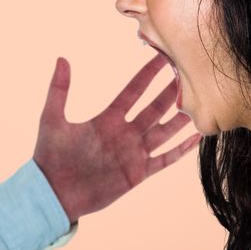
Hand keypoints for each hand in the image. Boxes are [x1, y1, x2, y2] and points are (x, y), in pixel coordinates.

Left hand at [32, 53, 201, 223]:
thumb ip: (59, 89)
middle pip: (155, 107)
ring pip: (164, 130)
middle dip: (172, 91)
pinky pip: (165, 159)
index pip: (133, 91)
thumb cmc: (50, 157)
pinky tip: (196, 137)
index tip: (162, 55)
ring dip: (181, 118)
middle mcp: (124, 133)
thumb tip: (62, 58)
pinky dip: (181, 149)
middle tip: (190, 73)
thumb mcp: (52, 119)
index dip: (148, 74)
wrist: (53, 194)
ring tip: (200, 102)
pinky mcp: (137, 173)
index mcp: (107, 119)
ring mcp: (133, 153)